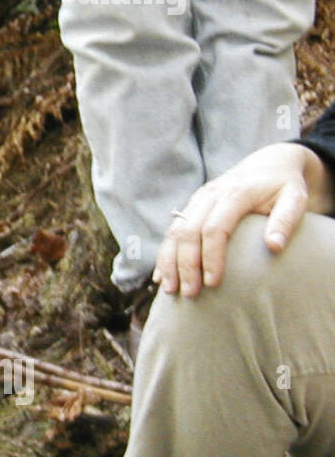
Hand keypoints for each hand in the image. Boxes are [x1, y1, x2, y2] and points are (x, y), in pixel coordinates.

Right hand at [154, 143, 334, 297]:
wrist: (269, 163)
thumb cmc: (284, 186)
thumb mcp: (295, 198)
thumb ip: (286, 220)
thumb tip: (273, 247)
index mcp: (235, 193)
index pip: (215, 228)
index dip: (211, 256)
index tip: (213, 283)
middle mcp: (210, 194)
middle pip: (188, 231)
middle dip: (185, 264)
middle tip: (190, 293)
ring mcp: (197, 199)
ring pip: (174, 231)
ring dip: (169, 261)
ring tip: (169, 289)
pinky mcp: (191, 206)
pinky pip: (172, 230)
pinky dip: (165, 254)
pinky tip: (161, 276)